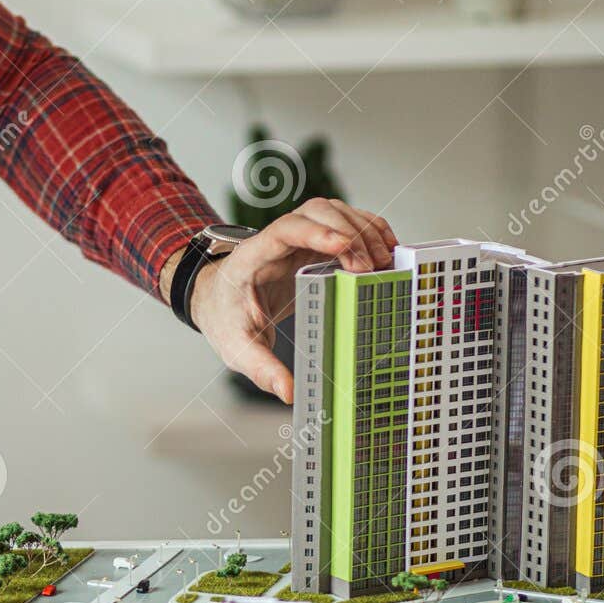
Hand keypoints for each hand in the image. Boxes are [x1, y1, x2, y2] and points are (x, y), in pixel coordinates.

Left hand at [177, 199, 396, 402]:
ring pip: (332, 210)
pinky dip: (367, 229)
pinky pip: (342, 221)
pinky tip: (386, 250)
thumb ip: (261, 368)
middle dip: (349, 232)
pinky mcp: (312, 242)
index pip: (284, 231)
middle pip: (314, 211)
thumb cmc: (225, 319)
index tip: (344, 246)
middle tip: (371, 267)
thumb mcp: (237, 348)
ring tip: (384, 260)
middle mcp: (274, 239)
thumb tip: (289, 392)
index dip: (315, 232)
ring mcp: (296, 237)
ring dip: (363, 228)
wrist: (217, 299)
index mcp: (251, 258)